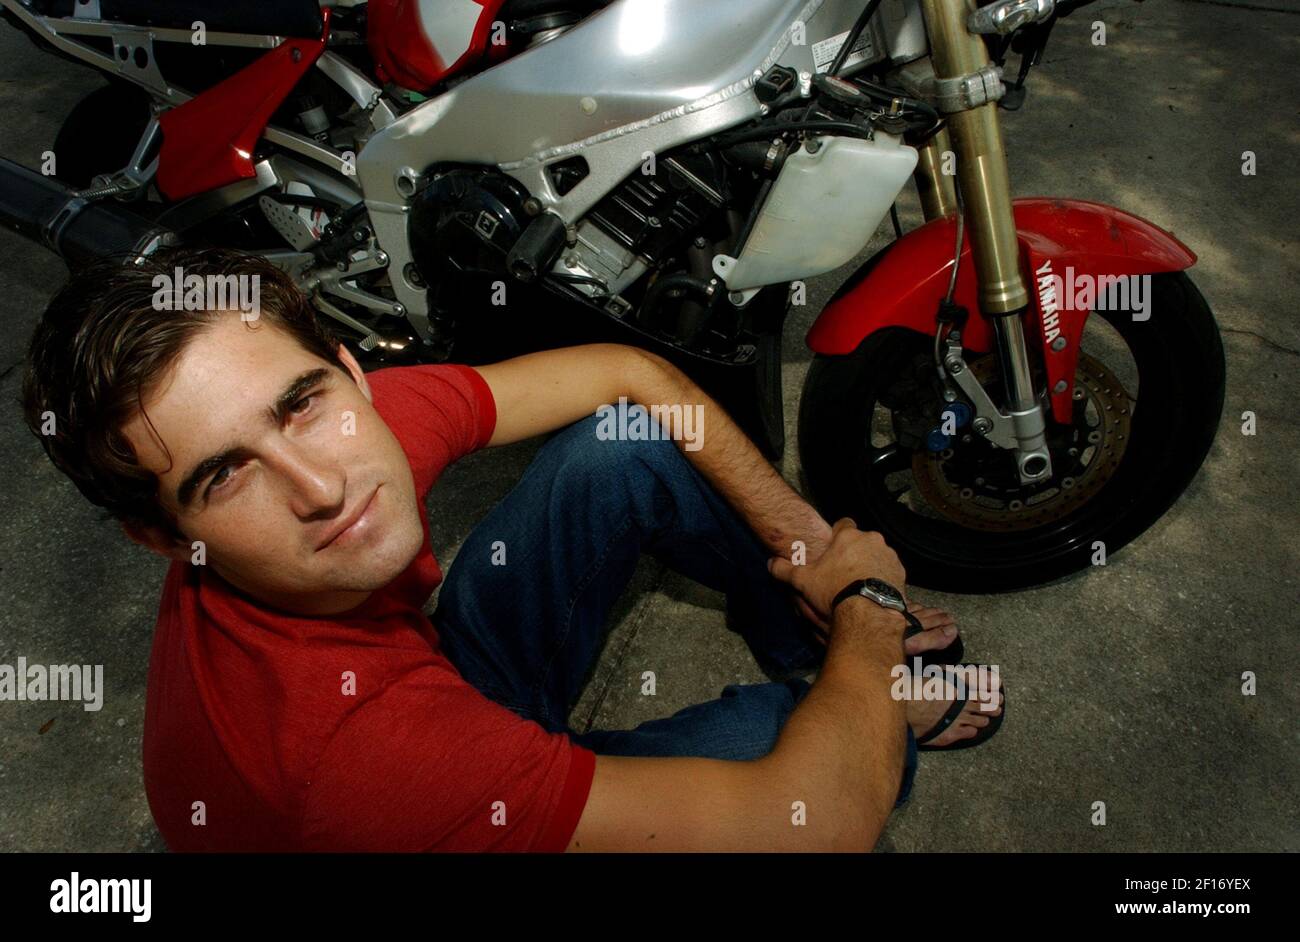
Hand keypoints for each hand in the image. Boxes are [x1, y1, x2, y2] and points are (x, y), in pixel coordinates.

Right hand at [767, 518, 905, 623]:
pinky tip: (872, 592)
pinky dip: (883, 578)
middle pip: (861, 541)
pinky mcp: (901, 573)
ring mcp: (889, 555)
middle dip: (854, 552)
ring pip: (877, 554)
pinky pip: (889, 570)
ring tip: (859, 584)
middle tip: (843, 572)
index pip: (843, 524)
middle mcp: (872, 540)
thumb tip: (770, 564)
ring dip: (870, 564)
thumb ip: (786, 570)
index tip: (833, 551)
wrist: (867, 612)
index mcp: (849, 536)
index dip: (838, 536)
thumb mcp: (804, 581)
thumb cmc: (834, 590)